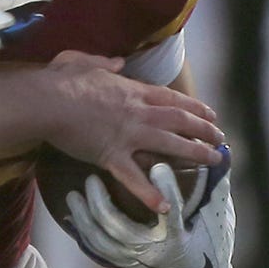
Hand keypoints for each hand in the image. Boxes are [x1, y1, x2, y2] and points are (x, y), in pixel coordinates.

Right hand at [25, 50, 226, 212]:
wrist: (47, 100)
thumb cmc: (61, 79)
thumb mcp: (85, 61)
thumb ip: (104, 63)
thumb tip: (116, 61)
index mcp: (133, 90)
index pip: (172, 98)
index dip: (194, 107)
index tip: (210, 113)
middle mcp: (138, 113)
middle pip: (180, 120)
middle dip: (204, 129)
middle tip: (221, 138)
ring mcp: (128, 135)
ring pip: (170, 145)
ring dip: (196, 153)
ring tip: (214, 161)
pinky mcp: (112, 156)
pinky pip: (133, 178)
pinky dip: (149, 193)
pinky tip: (164, 206)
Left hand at [59, 158, 233, 267]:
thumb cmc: (205, 243)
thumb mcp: (215, 217)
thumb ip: (216, 187)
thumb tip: (224, 154)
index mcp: (178, 239)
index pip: (172, 214)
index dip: (166, 190)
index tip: (160, 167)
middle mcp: (153, 252)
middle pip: (120, 229)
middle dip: (102, 204)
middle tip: (93, 178)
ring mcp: (134, 260)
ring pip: (102, 240)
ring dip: (86, 216)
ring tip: (77, 193)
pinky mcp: (122, 263)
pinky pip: (96, 248)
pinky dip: (83, 229)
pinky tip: (73, 210)